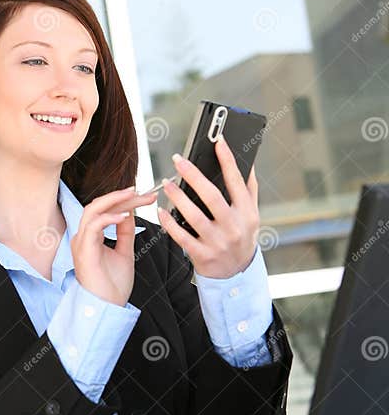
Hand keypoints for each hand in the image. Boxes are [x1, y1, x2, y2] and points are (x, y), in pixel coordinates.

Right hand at [71, 186, 157, 306]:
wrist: (106, 309)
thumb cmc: (112, 287)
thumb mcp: (124, 253)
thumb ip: (125, 233)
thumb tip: (130, 213)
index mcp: (90, 237)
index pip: (104, 209)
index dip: (123, 200)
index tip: (143, 196)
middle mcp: (83, 237)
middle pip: (98, 205)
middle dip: (120, 196)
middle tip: (142, 192)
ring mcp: (81, 243)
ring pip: (93, 210)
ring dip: (115, 201)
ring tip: (134, 197)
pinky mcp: (84, 251)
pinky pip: (94, 226)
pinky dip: (109, 218)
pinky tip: (125, 216)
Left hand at [157, 134, 259, 278]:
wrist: (236, 274)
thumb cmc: (241, 237)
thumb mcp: (252, 214)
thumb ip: (249, 189)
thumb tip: (248, 162)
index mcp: (247, 212)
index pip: (237, 181)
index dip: (227, 159)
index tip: (217, 140)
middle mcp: (234, 227)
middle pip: (211, 196)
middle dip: (193, 175)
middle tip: (178, 160)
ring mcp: (217, 242)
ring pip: (194, 216)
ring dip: (177, 197)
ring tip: (166, 182)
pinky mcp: (202, 255)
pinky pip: (181, 236)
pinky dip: (169, 222)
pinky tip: (161, 210)